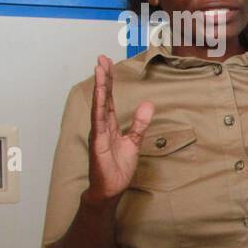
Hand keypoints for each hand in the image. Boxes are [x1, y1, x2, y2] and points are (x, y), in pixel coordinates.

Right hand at [87, 55, 154, 203]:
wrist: (110, 188)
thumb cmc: (118, 167)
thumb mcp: (134, 142)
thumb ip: (140, 124)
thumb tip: (148, 104)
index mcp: (110, 125)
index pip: (110, 99)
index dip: (109, 82)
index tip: (107, 64)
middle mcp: (102, 126)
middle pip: (103, 98)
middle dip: (103, 78)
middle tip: (101, 59)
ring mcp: (99, 134)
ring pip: (99, 107)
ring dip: (100, 89)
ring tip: (100, 72)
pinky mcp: (98, 144)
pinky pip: (99, 124)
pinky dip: (99, 109)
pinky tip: (100, 97)